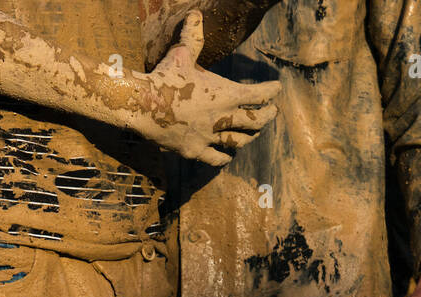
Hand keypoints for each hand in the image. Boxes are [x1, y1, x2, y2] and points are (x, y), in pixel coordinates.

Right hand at [132, 10, 280, 165]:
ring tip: (252, 134)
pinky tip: (227, 156)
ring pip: (239, 141)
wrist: (144, 106)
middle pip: (256, 121)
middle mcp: (223, 118)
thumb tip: (195, 13)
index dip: (271, 91)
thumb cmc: (165, 77)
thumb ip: (193, 36)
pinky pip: (216, 158)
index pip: (260, 95)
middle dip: (267, 117)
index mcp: (226, 94)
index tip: (276, 88)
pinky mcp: (194, 150)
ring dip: (248, 137)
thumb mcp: (182, 54)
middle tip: (272, 113)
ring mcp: (209, 136)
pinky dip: (224, 157)